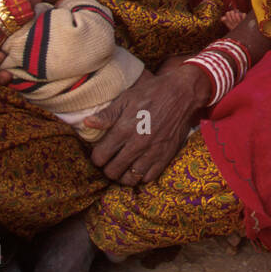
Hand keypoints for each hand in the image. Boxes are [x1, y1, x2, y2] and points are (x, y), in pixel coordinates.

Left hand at [86, 65, 210, 185]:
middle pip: (112, 171)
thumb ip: (107, 114)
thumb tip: (87, 123)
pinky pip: (148, 178)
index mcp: (124, 129)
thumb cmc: (152, 93)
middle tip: (110, 160)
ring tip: (122, 166)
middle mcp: (137, 144)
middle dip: (107, 167)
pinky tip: (138, 165)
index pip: (100, 156)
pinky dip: (141, 175)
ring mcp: (153, 152)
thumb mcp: (127, 98)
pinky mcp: (166, 156)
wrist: (182, 93)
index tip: (99, 153)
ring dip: (123, 174)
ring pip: (130, 178)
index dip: (96, 157)